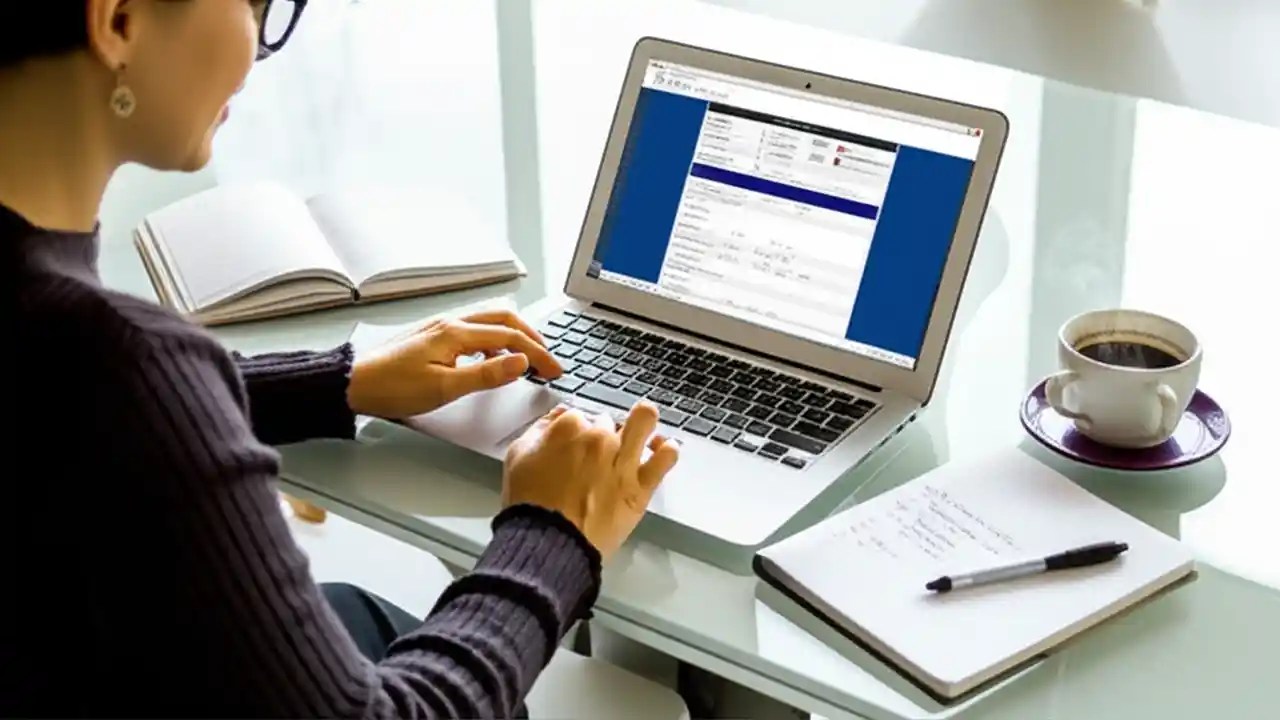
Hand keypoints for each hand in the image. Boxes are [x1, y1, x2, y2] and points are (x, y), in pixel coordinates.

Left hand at [346, 310, 561, 418]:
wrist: (355, 384)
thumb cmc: (393, 387)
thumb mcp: (445, 388)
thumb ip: (487, 374)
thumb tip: (521, 362)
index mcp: (457, 333)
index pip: (511, 337)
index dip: (538, 354)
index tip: (554, 370)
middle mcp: (451, 324)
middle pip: (505, 319)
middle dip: (532, 337)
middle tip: (548, 359)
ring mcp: (442, 328)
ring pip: (490, 321)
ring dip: (515, 335)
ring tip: (528, 356)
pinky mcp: (434, 337)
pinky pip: (475, 329)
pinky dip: (495, 339)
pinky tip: (493, 357)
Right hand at [502, 403, 679, 559]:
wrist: (550, 542)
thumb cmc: (531, 505)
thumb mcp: (518, 456)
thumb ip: (539, 429)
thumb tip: (557, 417)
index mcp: (569, 427)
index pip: (579, 414)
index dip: (576, 429)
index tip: (574, 442)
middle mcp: (600, 437)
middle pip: (608, 420)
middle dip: (603, 432)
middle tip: (595, 453)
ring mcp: (623, 459)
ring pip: (644, 421)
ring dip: (643, 420)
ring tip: (642, 429)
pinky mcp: (640, 485)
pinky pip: (666, 457)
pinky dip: (667, 449)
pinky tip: (662, 448)